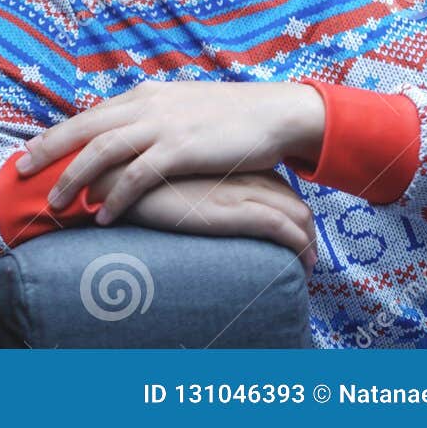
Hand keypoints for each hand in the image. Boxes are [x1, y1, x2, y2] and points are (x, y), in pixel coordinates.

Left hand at [14, 80, 324, 224]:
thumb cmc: (228, 117)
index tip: (30, 151)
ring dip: (75, 178)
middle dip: (49, 150)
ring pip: (103, 151)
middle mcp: (146, 106)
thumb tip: (123, 134)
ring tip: (57, 203)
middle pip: (83, 128)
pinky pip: (138, 176)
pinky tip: (103, 215)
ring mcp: (163, 126)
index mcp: (143, 96)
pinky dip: (117, 196)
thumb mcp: (180, 109)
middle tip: (22, 172)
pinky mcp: (181, 149)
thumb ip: (150, 120)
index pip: (89, 116)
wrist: (273, 113)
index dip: (57, 135)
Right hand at [94, 169, 317, 273]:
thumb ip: (182, 183)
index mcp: (224, 162)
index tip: (293, 227)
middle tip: (311, 251)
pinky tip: (304, 265)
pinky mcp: (232, 211)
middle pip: (290, 195)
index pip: (271, 181)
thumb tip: (189, 200)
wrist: (115, 180)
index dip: (286, 204)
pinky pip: (282, 228)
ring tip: (311, 263)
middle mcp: (237, 172)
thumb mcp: (162, 174)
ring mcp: (237, 189)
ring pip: (295, 212)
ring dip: (308, 240)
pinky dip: (299, 247)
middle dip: (306, 225)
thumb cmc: (130, 180)